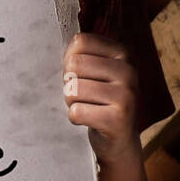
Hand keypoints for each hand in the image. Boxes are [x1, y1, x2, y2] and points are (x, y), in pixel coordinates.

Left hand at [63, 32, 139, 169]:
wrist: (119, 139)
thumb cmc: (98, 99)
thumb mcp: (94, 71)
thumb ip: (78, 54)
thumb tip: (50, 43)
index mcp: (123, 53)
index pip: (80, 42)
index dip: (70, 60)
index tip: (82, 74)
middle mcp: (129, 71)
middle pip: (74, 64)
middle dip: (70, 83)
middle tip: (84, 95)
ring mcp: (127, 95)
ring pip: (73, 89)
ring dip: (72, 102)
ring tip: (88, 107)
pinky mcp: (119, 119)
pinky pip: (76, 111)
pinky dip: (76, 118)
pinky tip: (91, 120)